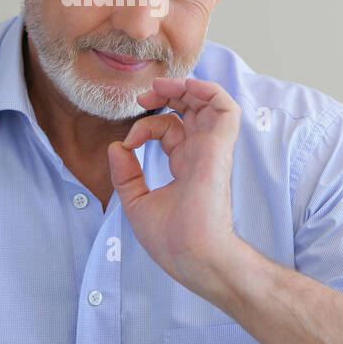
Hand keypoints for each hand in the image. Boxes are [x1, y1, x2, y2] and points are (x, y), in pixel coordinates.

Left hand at [107, 76, 240, 305]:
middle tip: (144, 96)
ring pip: (210, 102)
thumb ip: (126, 174)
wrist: (192, 257)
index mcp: (186, 165)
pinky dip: (209, 90)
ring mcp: (211, 150)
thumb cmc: (172, 241)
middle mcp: (201, 154)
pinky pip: (226, 109)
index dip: (146, 126)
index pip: (170, 130)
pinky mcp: (219, 148)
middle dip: (168, 94)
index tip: (128, 143)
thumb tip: (116, 146)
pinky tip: (186, 86)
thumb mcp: (136, 203)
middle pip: (192, 109)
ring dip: (186, 86)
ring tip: (161, 86)